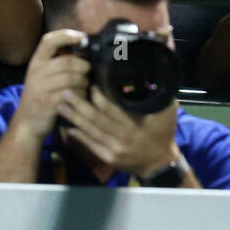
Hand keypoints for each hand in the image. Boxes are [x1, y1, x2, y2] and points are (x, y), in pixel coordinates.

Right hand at [11, 28, 92, 136]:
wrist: (26, 123)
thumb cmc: (40, 97)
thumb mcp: (42, 76)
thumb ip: (56, 63)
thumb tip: (81, 48)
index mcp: (36, 63)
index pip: (48, 41)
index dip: (66, 35)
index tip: (82, 36)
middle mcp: (37, 73)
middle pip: (67, 61)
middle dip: (84, 66)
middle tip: (88, 72)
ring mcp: (41, 88)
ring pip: (72, 78)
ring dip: (84, 82)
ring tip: (86, 86)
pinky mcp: (48, 103)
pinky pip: (71, 93)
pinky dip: (81, 95)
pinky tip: (82, 98)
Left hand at [57, 85, 180, 176]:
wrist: (160, 162)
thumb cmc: (163, 131)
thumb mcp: (167, 111)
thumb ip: (161, 91)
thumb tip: (158, 67)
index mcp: (135, 124)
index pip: (110, 108)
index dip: (97, 96)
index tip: (89, 84)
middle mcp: (122, 137)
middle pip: (95, 119)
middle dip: (78, 104)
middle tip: (66, 91)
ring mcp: (114, 149)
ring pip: (90, 131)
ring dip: (74, 118)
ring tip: (61, 105)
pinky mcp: (108, 158)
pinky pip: (91, 145)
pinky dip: (79, 135)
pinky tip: (69, 127)